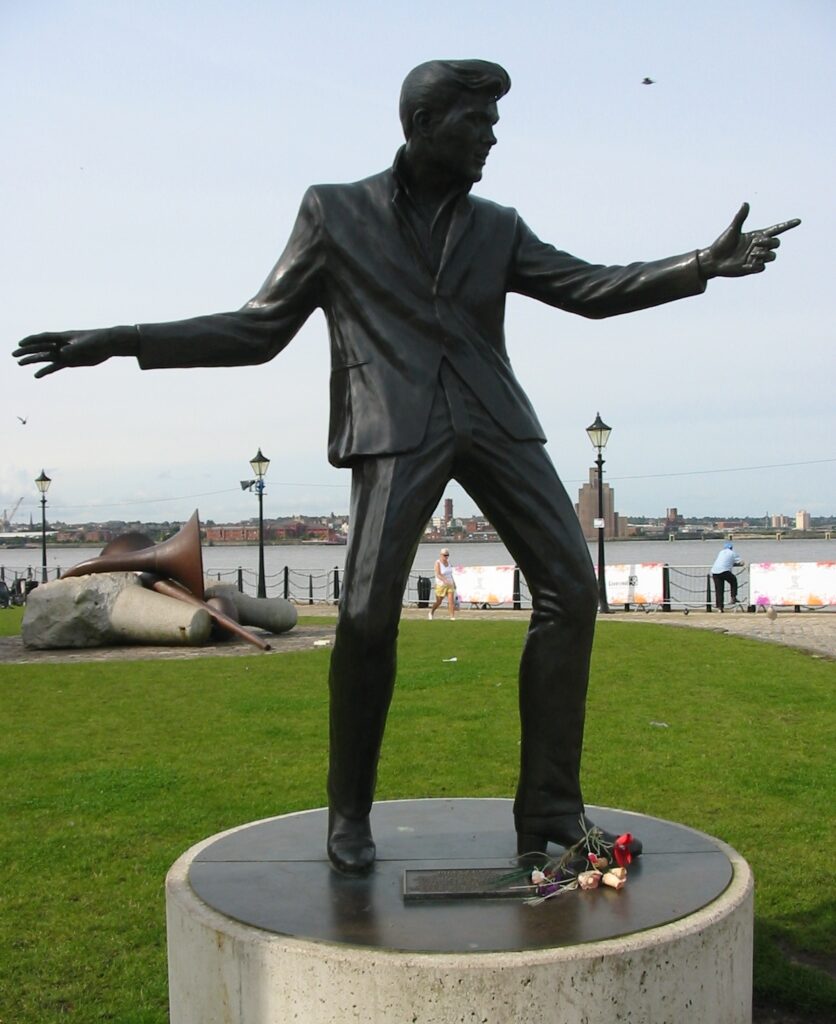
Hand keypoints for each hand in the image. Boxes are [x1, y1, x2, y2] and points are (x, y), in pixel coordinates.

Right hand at [13, 326, 136, 377]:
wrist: (108, 344)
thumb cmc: (97, 340)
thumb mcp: (85, 343)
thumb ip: (74, 348)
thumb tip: (63, 352)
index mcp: (63, 337)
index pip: (44, 338)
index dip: (31, 340)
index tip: (20, 343)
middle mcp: (61, 345)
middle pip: (40, 347)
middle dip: (27, 351)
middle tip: (13, 355)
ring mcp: (65, 353)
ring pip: (45, 357)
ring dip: (33, 360)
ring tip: (20, 364)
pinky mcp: (70, 362)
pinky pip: (55, 367)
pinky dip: (46, 371)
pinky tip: (36, 375)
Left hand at [697, 203, 799, 278]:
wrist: (713, 260)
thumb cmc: (721, 244)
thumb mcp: (732, 230)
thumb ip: (740, 218)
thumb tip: (745, 203)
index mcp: (756, 235)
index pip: (776, 229)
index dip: (787, 225)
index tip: (798, 221)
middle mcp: (758, 246)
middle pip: (777, 243)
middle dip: (769, 242)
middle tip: (755, 243)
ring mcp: (756, 258)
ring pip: (772, 256)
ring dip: (764, 254)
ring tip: (751, 254)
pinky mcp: (751, 268)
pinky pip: (762, 267)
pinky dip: (757, 265)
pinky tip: (746, 264)